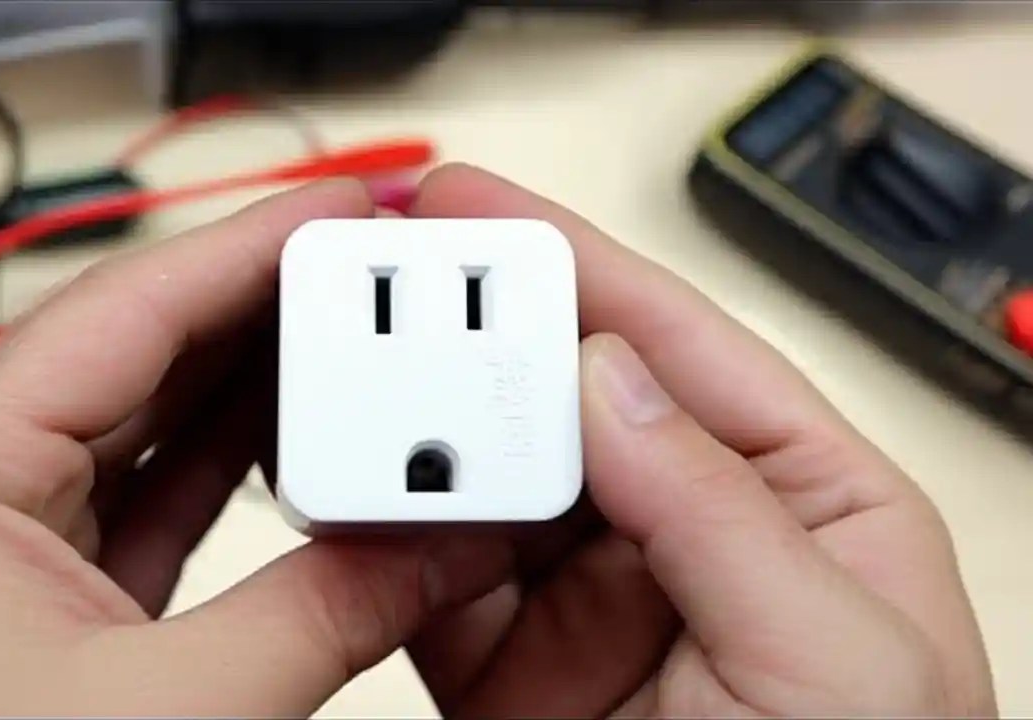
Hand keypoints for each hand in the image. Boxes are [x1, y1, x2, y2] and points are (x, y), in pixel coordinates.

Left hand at [0, 179, 510, 715]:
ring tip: (362, 343)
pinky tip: (309, 438)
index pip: (119, 314)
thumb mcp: (178, 714)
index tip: (339, 211)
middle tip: (370, 272)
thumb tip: (449, 544)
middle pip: (135, 356)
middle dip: (263, 313)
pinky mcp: (41, 601)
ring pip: (147, 427)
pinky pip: (150, 501)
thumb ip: (331, 612)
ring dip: (257, 390)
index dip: (244, 250)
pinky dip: (233, 472)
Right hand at [405, 165, 995, 717]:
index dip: (576, 266)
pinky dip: (382, 536)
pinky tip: (349, 497)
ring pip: (483, 479)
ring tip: (347, 378)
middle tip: (387, 279)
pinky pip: (430, 576)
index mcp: (799, 500)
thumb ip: (722, 510)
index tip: (481, 210)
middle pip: (560, 401)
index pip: (676, 351)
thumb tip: (607, 377)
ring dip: (419, 430)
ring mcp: (591, 597)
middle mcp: (685, 533)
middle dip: (474, 334)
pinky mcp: (512, 663)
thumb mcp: (836, 658)